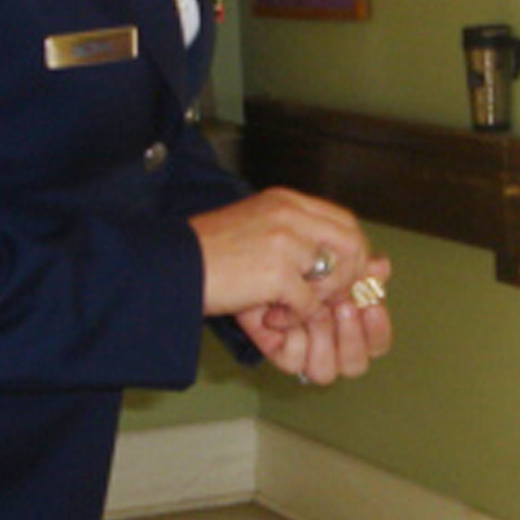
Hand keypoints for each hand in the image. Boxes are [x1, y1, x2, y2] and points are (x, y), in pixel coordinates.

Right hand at [191, 189, 375, 319]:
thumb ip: (298, 237)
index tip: (336, 276)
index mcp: (285, 201)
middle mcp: (290, 213)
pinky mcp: (277, 272)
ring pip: (336, 275)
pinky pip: (310, 303)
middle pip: (352, 243)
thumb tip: (352, 259)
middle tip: (323, 297)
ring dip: (319, 299)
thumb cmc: (206, 254)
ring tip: (289, 308)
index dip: (349, 252)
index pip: (343, 221)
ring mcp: (285, 241)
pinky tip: (271, 318)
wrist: (167, 266)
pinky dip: (296, 318)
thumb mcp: (256, 229)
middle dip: (346, 276)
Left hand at [238, 255, 393, 383]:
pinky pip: (294, 362)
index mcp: (354, 325)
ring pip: (326, 371)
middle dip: (351, 337)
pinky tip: (282, 318)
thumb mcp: (329, 258)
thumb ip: (357, 265)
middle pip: (356, 365)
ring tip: (313, 309)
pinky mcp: (281, 356)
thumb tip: (382, 267)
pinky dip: (292, 338)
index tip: (372, 305)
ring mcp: (306, 354)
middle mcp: (333, 346)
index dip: (378, 330)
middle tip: (343, 307)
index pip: (377, 343)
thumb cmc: (293, 259)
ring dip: (323, 337)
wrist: (249, 262)